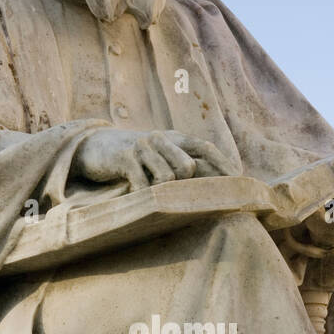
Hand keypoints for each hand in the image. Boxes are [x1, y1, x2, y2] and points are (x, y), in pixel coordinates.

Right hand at [71, 128, 237, 189]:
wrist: (95, 147)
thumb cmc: (136, 159)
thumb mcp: (161, 157)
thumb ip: (184, 164)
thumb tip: (216, 186)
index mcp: (175, 138)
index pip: (205, 147)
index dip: (223, 164)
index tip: (237, 182)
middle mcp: (161, 138)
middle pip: (187, 166)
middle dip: (185, 185)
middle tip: (174, 196)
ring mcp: (143, 146)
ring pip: (166, 178)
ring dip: (159, 192)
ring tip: (148, 191)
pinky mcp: (125, 158)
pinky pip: (143, 185)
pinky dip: (141, 195)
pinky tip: (135, 195)